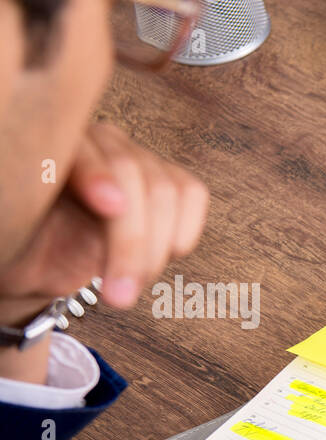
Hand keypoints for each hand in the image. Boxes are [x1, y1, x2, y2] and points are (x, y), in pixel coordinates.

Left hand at [0, 121, 207, 324]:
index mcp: (45, 144)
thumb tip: (55, 206)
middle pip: (132, 174)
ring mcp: (133, 156)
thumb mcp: (9, 236)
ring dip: (154, 252)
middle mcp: (93, 140)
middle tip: (118, 298)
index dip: (98, 174)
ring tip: (126, 291)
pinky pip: (191, 194)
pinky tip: (161, 260)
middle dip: (131, 242)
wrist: (35, 260)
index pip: (79, 148)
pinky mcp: (165, 180)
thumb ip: (22, 217)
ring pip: (166, 190)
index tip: (108, 208)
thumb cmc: (16, 246)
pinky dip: (184, 230)